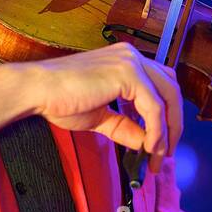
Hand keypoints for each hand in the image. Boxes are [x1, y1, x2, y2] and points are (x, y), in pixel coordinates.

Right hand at [27, 42, 181, 172]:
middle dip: (174, 123)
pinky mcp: (127, 73)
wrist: (37, 91)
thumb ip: (125, 128)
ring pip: (167, 97)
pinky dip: (156, 130)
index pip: (160, 85)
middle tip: (166, 152)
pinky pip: (153, 106)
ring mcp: (131, 62)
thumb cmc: (60, 100)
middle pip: (171, 89)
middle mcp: (132, 56)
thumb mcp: (100, 118)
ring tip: (157, 155)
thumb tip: (146, 144)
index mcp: (125, 62)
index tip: (161, 142)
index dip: (166, 115)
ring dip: (168, 130)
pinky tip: (148, 147)